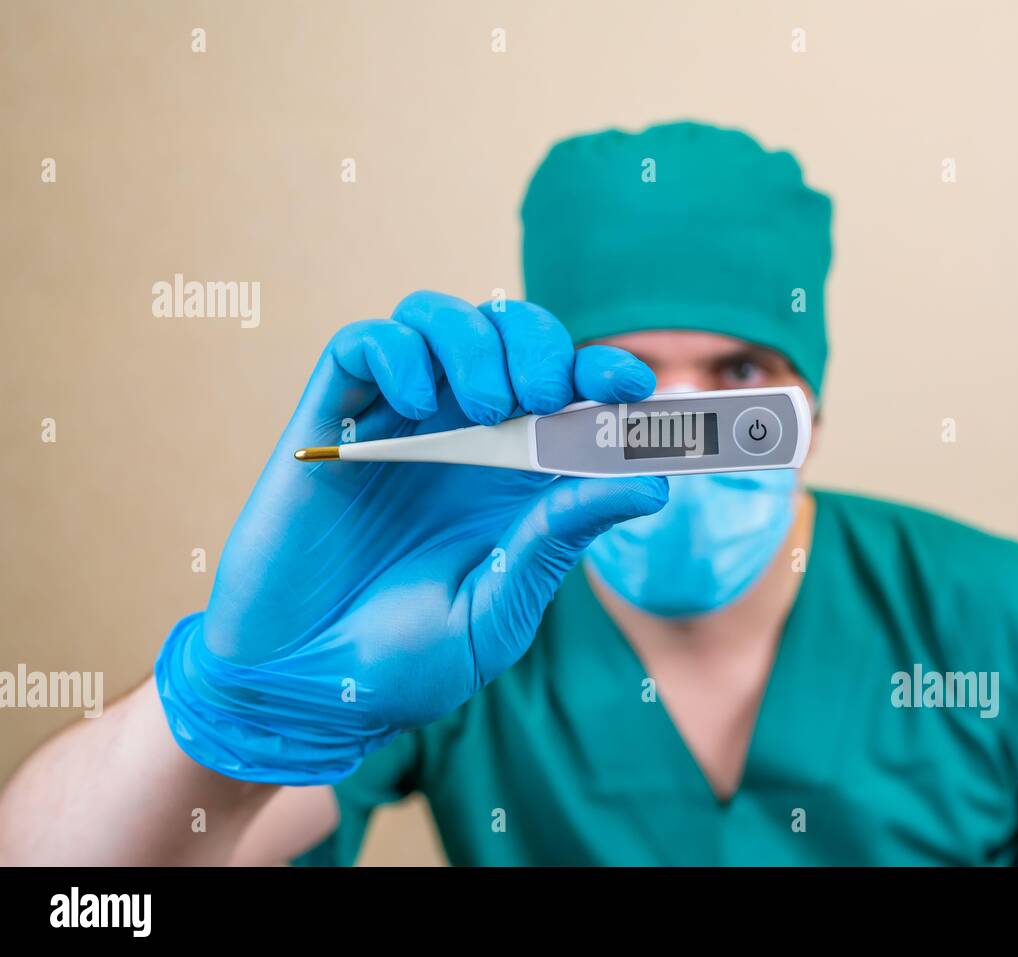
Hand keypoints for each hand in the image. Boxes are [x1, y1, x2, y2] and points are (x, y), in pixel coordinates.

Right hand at [157, 291, 666, 781]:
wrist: (300, 689)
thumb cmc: (403, 661)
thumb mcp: (499, 609)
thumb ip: (560, 538)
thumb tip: (651, 486)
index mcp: (514, 479)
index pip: (570, 394)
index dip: (605, 374)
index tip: (630, 387)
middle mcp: (460, 438)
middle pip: (511, 335)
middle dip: (541, 344)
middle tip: (544, 395)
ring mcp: (394, 424)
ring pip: (439, 319)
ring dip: (474, 340)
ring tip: (486, 406)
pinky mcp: (331, 422)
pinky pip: (361, 343)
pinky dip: (397, 350)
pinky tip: (416, 405)